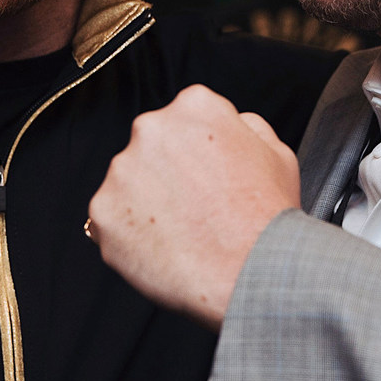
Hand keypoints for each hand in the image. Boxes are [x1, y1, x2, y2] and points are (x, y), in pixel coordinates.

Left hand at [89, 86, 300, 331]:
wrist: (250, 273)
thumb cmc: (267, 219)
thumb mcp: (278, 153)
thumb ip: (246, 127)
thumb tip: (231, 124)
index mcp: (194, 107)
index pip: (185, 119)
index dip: (198, 153)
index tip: (207, 176)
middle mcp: (151, 129)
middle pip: (151, 148)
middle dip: (166, 174)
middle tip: (195, 209)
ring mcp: (121, 172)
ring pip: (127, 185)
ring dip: (146, 204)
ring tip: (181, 233)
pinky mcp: (102, 213)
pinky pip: (111, 222)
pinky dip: (130, 237)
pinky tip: (162, 249)